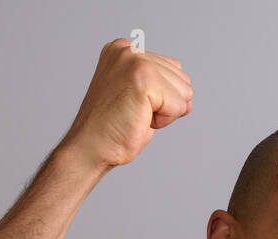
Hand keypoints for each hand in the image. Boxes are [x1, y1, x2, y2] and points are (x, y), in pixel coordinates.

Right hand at [60, 37, 192, 171]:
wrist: (88, 150)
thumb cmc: (109, 131)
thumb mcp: (138, 101)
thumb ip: (164, 90)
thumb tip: (189, 101)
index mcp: (124, 50)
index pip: (172, 70)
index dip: (159, 98)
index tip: (129, 106)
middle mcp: (128, 50)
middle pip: (182, 78)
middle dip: (163, 104)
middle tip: (131, 114)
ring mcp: (135, 61)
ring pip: (183, 91)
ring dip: (163, 113)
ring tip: (133, 116)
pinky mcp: (143, 77)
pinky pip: (178, 105)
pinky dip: (163, 121)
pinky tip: (137, 120)